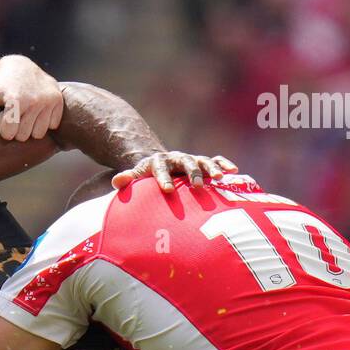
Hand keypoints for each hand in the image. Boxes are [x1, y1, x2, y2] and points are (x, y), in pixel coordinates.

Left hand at [0, 55, 62, 142]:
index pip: (8, 134)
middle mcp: (35, 100)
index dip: (3, 126)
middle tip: (13, 113)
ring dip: (30, 128)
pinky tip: (36, 110)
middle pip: (23, 136)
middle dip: (16, 128)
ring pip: (38, 134)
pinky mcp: (58, 100)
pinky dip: (43, 121)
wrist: (20, 66)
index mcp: (16, 100)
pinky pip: (51, 126)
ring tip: (24, 113)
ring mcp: (48, 100)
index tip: (2, 114)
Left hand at [112, 152, 236, 193]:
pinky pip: (215, 160)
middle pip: (185, 162)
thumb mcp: (137, 175)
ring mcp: (191, 159)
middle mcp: (176, 158)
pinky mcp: (202, 162)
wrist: (160, 164)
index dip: (164, 178)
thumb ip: (128, 178)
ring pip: (202, 161)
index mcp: (159, 162)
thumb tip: (116, 181)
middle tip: (197, 187)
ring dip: (211, 169)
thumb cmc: (147, 176)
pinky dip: (223, 164)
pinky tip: (233, 171)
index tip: (168, 190)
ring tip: (220, 178)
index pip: (161, 169)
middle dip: (192, 174)